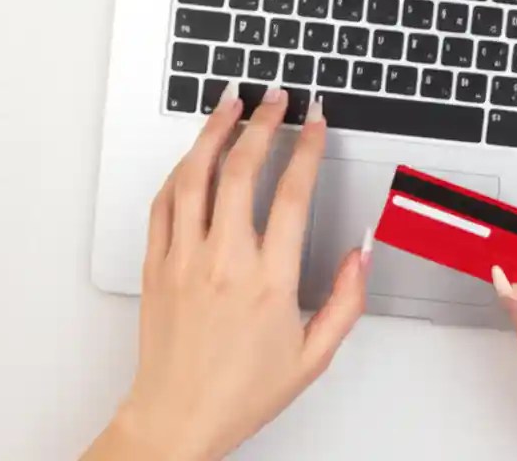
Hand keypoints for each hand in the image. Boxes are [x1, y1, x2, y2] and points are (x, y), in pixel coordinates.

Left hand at [84, 85, 368, 460]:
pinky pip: (163, 204)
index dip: (307, 148)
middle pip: (241, 170)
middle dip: (262, 123)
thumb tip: (360, 253)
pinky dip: (179, 172)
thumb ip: (346, 300)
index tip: (315, 123)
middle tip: (275, 98)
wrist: (177, 418)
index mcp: (267, 281)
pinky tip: (193, 156)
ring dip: (213, 133)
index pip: (291, 194)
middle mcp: (223, 262)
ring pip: (194, 177)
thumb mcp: (314, 356)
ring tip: (229, 104)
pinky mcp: (156, 266)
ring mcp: (183, 260)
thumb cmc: (241, 392)